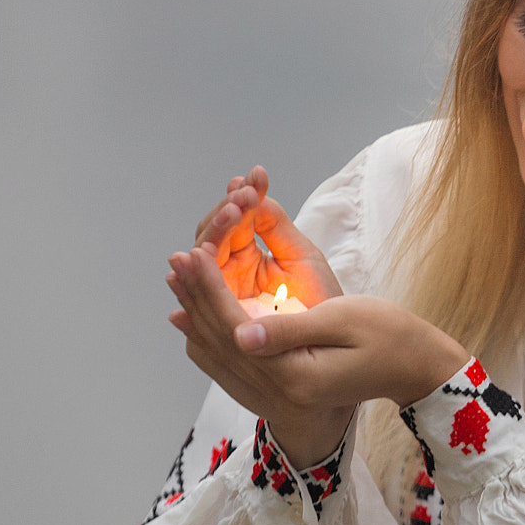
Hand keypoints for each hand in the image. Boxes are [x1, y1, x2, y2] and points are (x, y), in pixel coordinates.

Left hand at [166, 245, 467, 467]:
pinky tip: (190, 320)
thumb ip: (288, 329)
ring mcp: (274, 396)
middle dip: (196, 296)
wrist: (412, 369)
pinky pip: (228, 366)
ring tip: (178, 280)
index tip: (194, 252)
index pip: (236, 327)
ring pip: (219, 354)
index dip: (212, 288)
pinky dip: (206, 339)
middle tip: (176, 259)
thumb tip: (239, 332)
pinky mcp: (276, 389)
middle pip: (221, 340)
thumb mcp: (342, 322)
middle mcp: (277, 391)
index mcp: (294, 376)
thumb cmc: (389, 337)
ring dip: (195, 315)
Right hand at [192, 167, 342, 307]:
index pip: (232, 220)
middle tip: (243, 197)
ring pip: (200, 261)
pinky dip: (191, 278)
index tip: (255, 179)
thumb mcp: (300, 256)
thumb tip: (251, 190)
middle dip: (225, 213)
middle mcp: (227, 273)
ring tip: (231, 213)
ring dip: (212, 235)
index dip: (240, 197)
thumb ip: (275, 225)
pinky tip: (192, 257)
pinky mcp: (217, 321)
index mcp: (246, 254)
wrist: (332, 346)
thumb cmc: (321, 303)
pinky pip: (197, 299)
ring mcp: (219, 295)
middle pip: (209, 236)